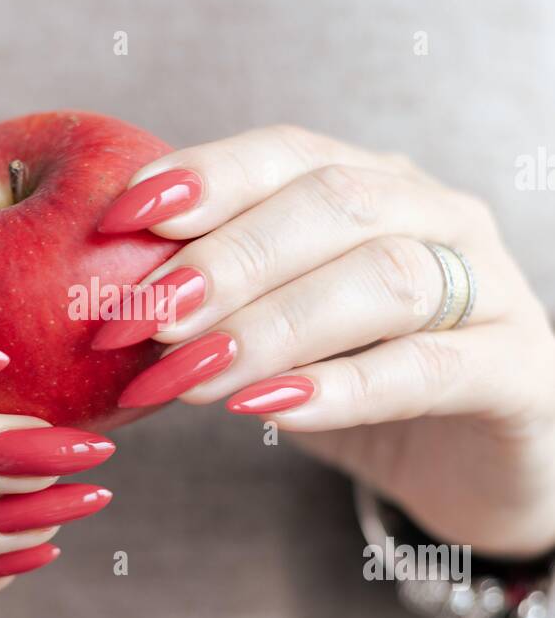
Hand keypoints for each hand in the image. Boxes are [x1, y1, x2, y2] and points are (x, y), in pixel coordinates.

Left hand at [96, 126, 554, 555]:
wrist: (477, 464)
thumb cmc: (363, 382)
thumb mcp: (284, 329)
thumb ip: (220, 301)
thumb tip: (104, 299)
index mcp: (377, 184)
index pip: (287, 153)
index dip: (204, 176)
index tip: (118, 217)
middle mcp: (438, 216)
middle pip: (331, 204)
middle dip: (225, 257)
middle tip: (142, 315)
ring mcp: (491, 289)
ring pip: (383, 279)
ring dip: (271, 324)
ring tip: (190, 373)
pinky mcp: (520, 372)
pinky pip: (430, 367)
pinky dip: (345, 387)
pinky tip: (273, 410)